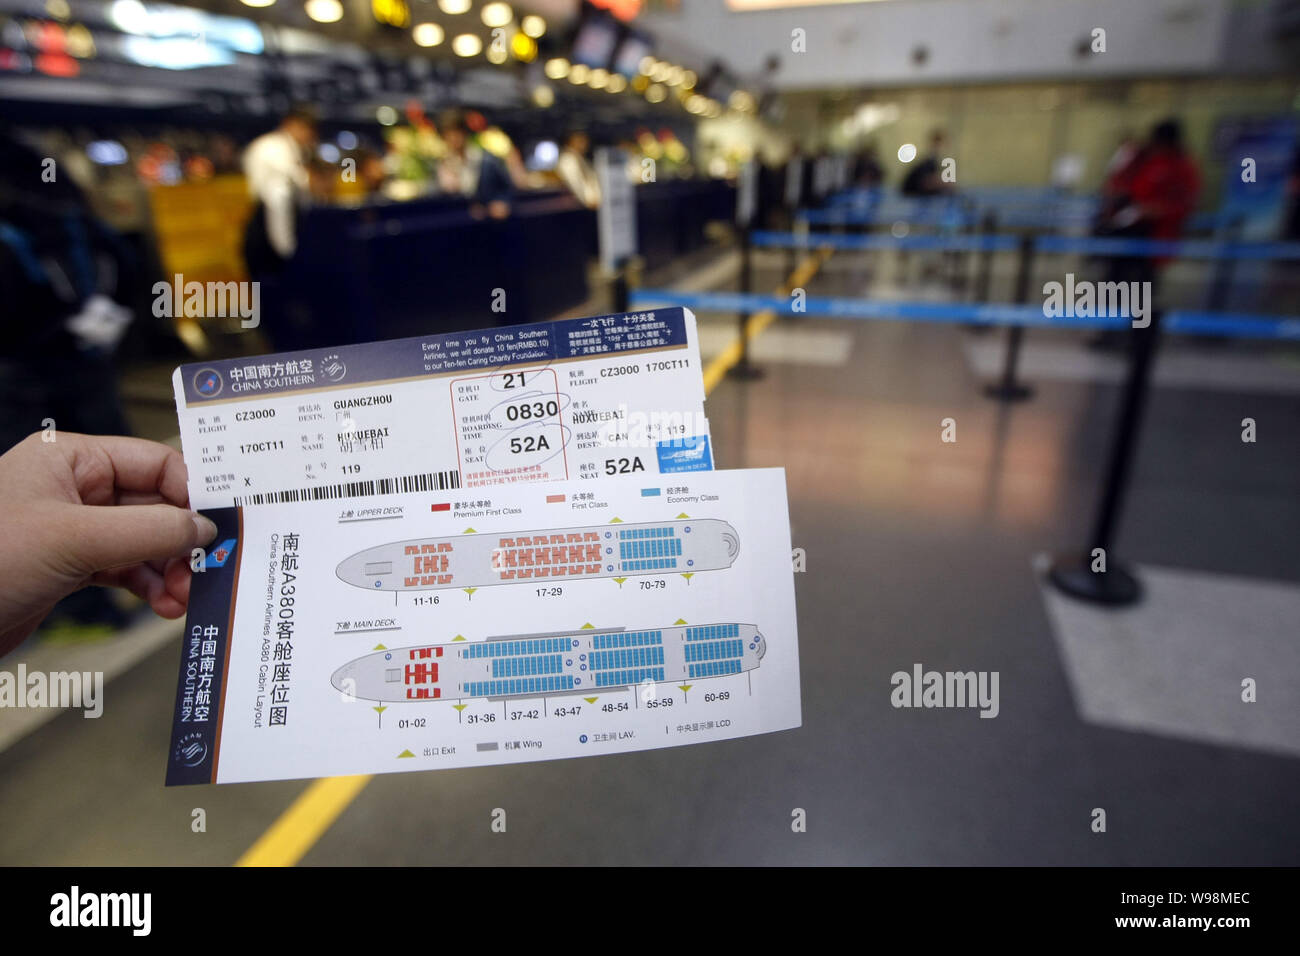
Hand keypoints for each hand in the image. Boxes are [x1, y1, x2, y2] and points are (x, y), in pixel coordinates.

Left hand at [0, 432, 215, 656]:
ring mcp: (74, 528)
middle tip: (205, 571)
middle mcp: (75, 487)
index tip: (219, 527)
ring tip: (183, 597)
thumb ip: (149, 530)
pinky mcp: (70, 565)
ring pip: (146, 541)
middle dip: (182, 541)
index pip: (156, 462)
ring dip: (171, 570)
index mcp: (71, 458)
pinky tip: (163, 603)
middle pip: (156, 504)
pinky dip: (150, 585)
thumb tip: (204, 528)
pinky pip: (127, 567)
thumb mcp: (75, 539)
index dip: (192, 494)